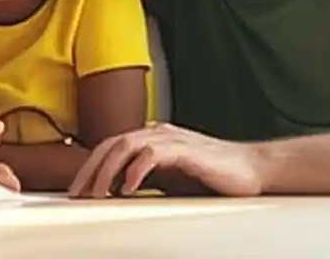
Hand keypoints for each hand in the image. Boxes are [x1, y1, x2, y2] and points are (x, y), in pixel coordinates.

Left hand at [68, 123, 266, 197]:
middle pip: (111, 144)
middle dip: (90, 169)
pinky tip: (129, 187)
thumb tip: (118, 195)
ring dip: (108, 170)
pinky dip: (137, 169)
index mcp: (151, 139)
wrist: (253, 170)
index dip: (90, 168)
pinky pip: (153, 154)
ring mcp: (171, 139)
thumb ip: (147, 181)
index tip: (77, 191)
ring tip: (97, 192)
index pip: (111, 148)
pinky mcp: (186, 149)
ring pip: (126, 145)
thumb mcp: (171, 180)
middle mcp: (157, 134)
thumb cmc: (214, 177)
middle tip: (77, 194)